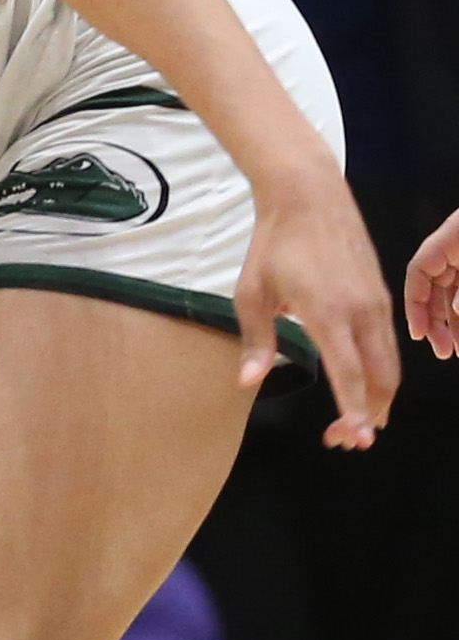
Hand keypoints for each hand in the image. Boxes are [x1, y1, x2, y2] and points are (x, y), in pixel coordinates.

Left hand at [239, 169, 395, 448]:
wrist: (310, 198)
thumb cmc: (274, 246)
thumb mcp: (251, 294)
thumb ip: (255, 341)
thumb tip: (249, 381)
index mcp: (328, 312)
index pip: (349, 373)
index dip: (353, 410)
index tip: (354, 437)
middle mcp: (362, 310)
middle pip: (381, 376)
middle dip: (370, 413)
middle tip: (347, 441)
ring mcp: (377, 301)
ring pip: (390, 362)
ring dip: (379, 396)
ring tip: (358, 423)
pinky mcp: (382, 295)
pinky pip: (388, 343)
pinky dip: (382, 371)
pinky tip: (365, 386)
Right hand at [406, 205, 458, 361]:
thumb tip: (457, 309)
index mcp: (454, 236)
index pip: (419, 271)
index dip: (415, 304)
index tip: (419, 334)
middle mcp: (458, 247)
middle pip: (435, 287)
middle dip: (438, 321)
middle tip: (443, 351)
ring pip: (455, 293)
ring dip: (457, 322)